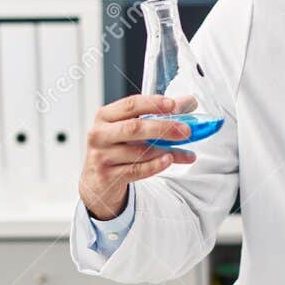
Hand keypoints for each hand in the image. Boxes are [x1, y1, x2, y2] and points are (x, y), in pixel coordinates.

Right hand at [79, 94, 198, 219]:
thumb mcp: (131, 128)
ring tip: (184, 151)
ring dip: (165, 150)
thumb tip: (188, 102)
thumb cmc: (116, 148)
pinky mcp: (108, 176)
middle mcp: (100, 134)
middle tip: (186, 130)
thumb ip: (159, 114)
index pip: (131, 105)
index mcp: (105, 116)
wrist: (96, 181)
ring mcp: (101, 156)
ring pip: (139, 152)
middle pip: (134, 128)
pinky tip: (169, 160)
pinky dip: (156, 165)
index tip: (173, 105)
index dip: (153, 103)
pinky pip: (137, 170)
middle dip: (164, 128)